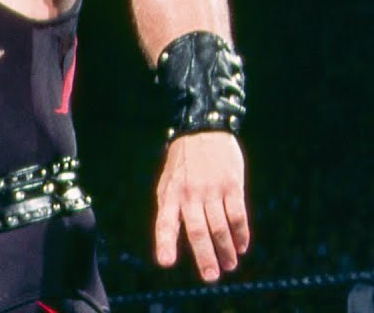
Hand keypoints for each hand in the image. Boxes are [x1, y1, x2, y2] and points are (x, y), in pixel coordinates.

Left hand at [154, 131, 249, 281]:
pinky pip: (237, 215)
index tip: (165, 263)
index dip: (165, 243)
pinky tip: (241, 246)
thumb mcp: (168, 182)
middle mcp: (189, 194)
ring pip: (220, 227)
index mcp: (170, 194)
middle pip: (197, 231)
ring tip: (229, 265)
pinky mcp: (231, 185)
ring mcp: (211, 190)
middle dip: (204, 256)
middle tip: (211, 277)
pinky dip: (240, 233)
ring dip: (226, 249)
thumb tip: (172, 239)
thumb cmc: (182, 163)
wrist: (203, 130)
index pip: (165, 222)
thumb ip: (171, 208)